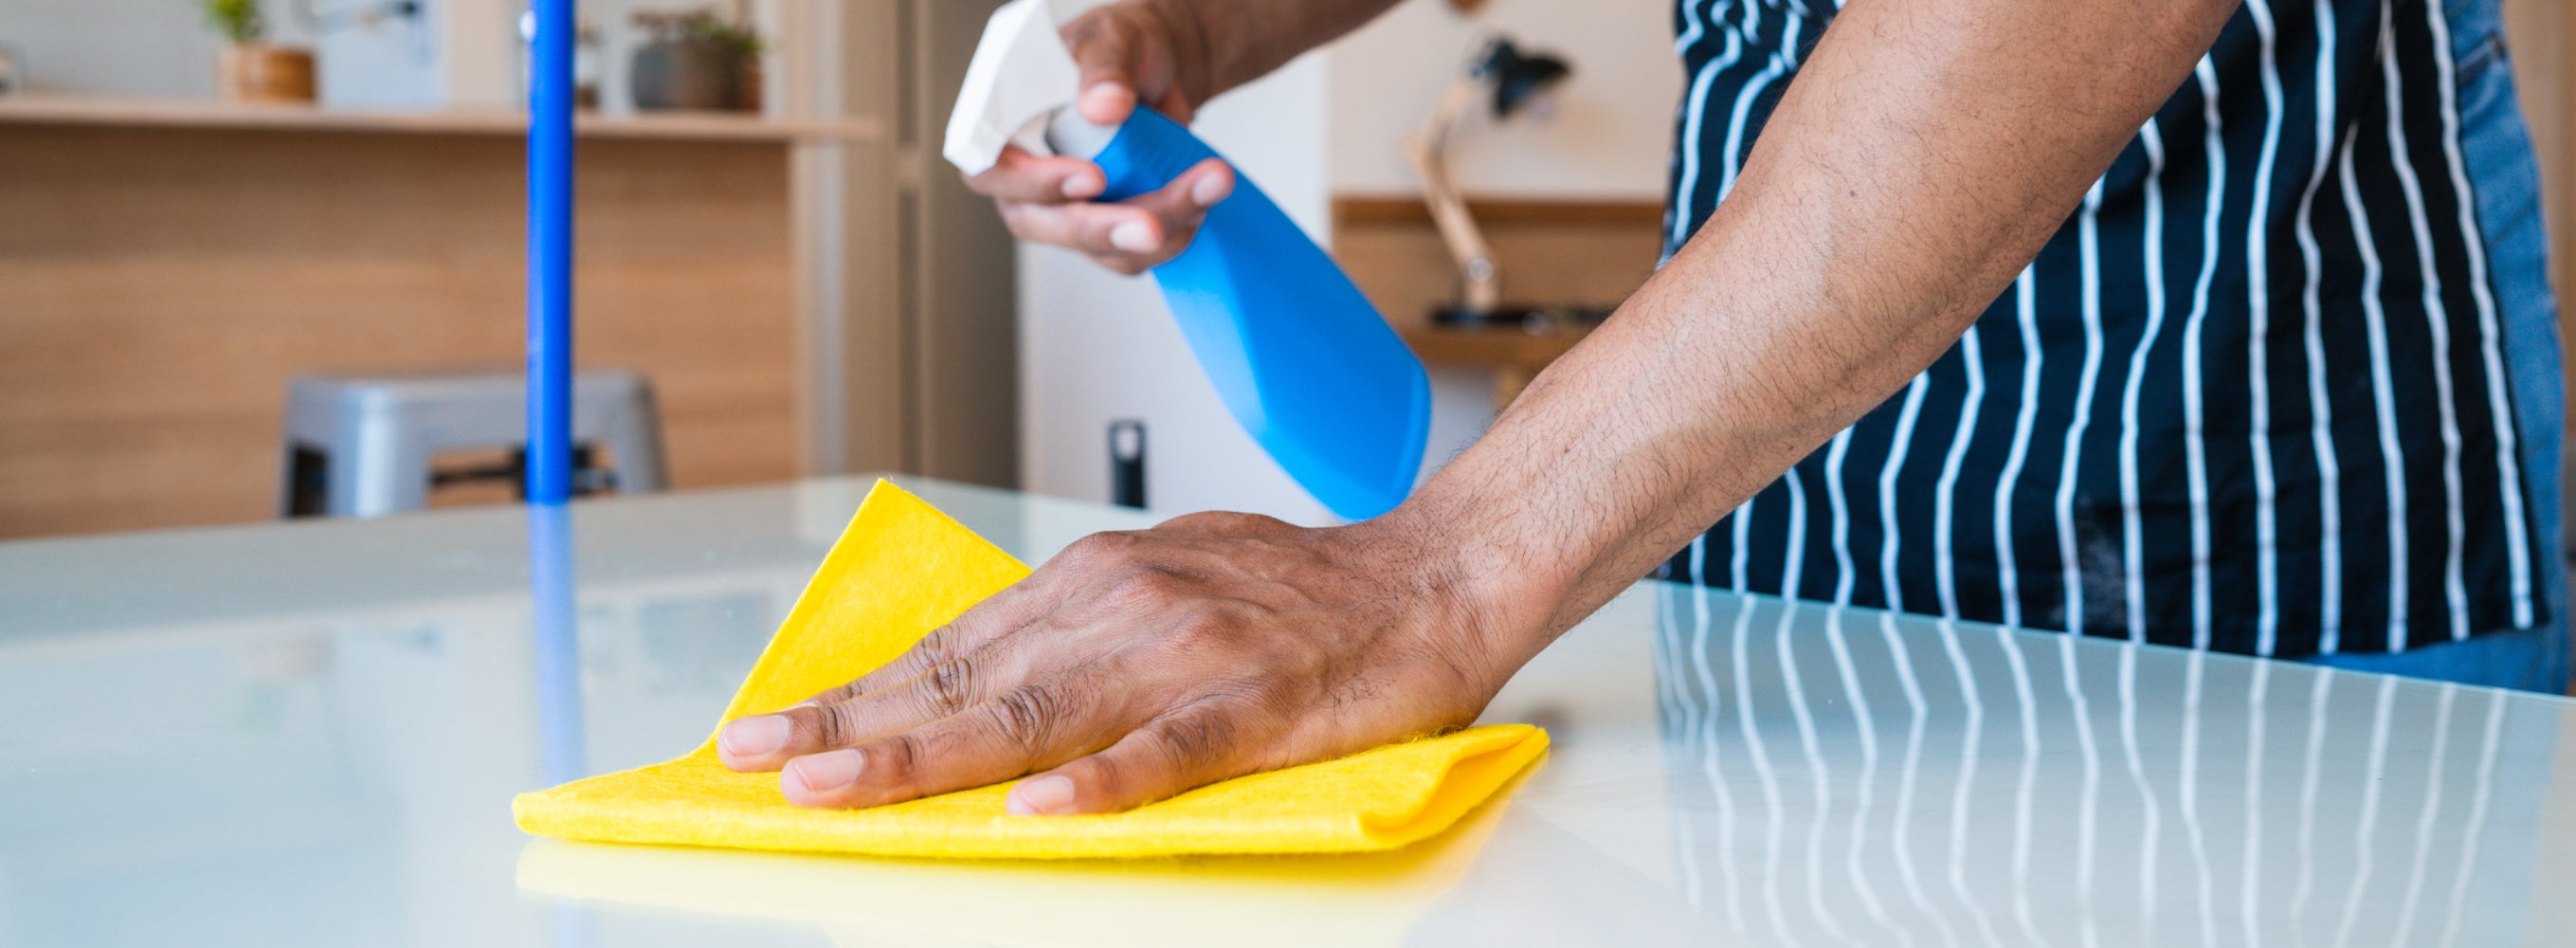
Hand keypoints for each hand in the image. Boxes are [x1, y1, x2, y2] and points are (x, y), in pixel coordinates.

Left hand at [714, 511, 1510, 814]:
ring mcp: (1189, 654)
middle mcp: (1127, 603)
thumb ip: (1078, 624)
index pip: (953, 646)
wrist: (1435, 573)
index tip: (769, 729)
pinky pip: (1170, 749)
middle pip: (968, 678)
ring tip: (841, 787)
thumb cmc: (1303, 591)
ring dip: (929, 751)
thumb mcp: (1167, 578)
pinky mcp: (1258, 702)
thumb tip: (985, 669)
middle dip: (850, 725)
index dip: (855, 692)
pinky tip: (1041, 808)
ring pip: (1038, 711)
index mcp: (1100, 579)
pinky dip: (1101, 779)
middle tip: (754, 760)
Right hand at [963, 0, 1234, 274]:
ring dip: (1158, 230)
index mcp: (1005, 126)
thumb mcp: (1112, 40)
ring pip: (1097, 248)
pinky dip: (1173, 236)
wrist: (1159, 70)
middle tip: (1155, 226)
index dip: (1031, 181)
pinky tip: (1201, 203)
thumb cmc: (1119, 50)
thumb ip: (1105, 69)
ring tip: (1210, 185)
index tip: (1091, 178)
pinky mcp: (1103, 230)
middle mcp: (1024, 177)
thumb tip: (1104, 107)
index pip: (989, 168)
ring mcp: (1063, 211)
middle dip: (1104, 228)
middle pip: (1042, 224)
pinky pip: (1130, 256)